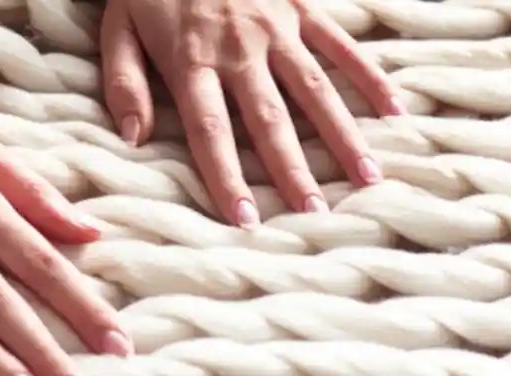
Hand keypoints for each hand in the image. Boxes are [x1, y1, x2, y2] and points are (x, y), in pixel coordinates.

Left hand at [101, 0, 402, 225]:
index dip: (227, 176)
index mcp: (190, 60)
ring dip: (342, 135)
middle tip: (316, 214)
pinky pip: (340, 45)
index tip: (245, 219)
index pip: (210, 129)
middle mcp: (238, 48)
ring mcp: (276, 27)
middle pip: (269, 119)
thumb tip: (134, 139)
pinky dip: (369, 76)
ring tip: (367, 177)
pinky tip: (393, 111)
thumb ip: (124, 83)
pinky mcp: (301, 6)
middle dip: (293, 170)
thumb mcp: (118, 28)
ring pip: (315, 88)